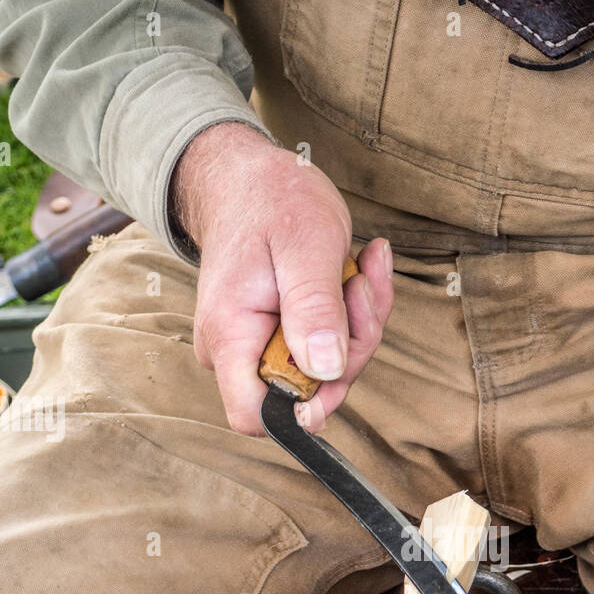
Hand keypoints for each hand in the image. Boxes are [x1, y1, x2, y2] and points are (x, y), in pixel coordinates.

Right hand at [171, 122, 393, 434]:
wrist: (251, 177)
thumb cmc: (272, 201)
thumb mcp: (304, 246)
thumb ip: (314, 309)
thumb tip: (326, 372)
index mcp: (230, 335)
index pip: (254, 416)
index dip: (303, 409)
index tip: (339, 364)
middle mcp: (239, 351)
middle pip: (308, 393)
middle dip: (350, 345)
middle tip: (359, 285)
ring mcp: (262, 347)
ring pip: (330, 370)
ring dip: (360, 321)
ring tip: (361, 267)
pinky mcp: (285, 339)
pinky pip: (334, 347)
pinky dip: (356, 312)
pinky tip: (363, 269)